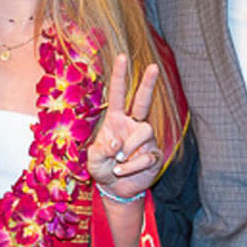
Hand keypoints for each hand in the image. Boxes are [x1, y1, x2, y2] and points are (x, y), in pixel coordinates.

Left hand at [86, 54, 161, 202]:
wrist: (117, 189)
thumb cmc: (102, 169)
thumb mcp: (93, 161)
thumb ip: (99, 151)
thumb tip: (116, 145)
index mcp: (115, 120)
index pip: (119, 95)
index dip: (120, 76)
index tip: (122, 56)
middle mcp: (132, 125)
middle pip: (143, 100)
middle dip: (148, 83)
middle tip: (153, 66)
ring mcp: (145, 140)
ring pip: (144, 131)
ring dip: (129, 147)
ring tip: (118, 162)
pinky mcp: (153, 155)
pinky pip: (146, 156)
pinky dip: (132, 166)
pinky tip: (122, 171)